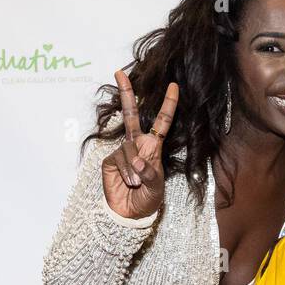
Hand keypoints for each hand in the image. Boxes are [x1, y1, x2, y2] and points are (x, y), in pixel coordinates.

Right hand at [101, 68, 176, 220]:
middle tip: (119, 72)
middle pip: (131, 114)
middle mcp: (137, 144)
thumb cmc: (148, 199)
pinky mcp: (110, 159)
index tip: (173, 86)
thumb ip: (150, 173)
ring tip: (137, 183)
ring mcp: (123, 151)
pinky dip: (127, 173)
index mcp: (153, 147)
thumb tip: (136, 160)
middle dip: (125, 93)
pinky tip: (127, 183)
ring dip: (135, 170)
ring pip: (129, 149)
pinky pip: (120, 160)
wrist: (130, 213)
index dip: (168, 105)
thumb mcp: (157, 187)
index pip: (161, 122)